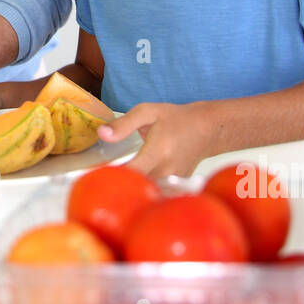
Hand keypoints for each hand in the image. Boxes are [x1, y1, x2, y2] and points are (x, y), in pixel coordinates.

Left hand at [98, 100, 213, 180]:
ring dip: (131, 189)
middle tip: (100, 181)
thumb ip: (123, 124)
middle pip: (137, 187)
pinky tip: (133, 184)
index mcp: (158, 152)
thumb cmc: (176, 119)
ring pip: (146, 192)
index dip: (113, 177)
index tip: (97, 176)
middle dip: (118, 185)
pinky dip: (144, 189)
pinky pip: (156, 191)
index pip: (132, 173)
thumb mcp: (148, 112)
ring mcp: (173, 181)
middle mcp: (167, 170)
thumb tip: (102, 134)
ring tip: (115, 184)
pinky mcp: (176, 186)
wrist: (207, 129)